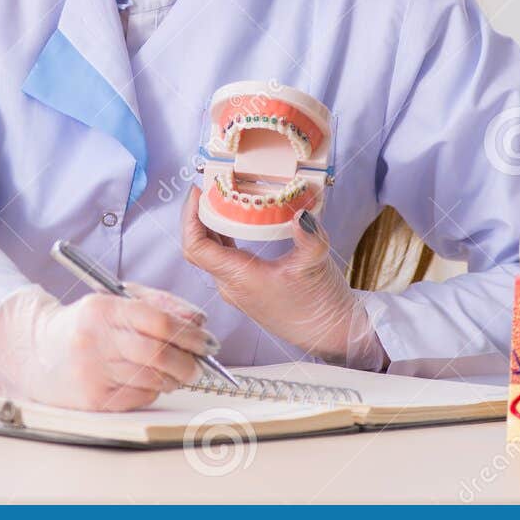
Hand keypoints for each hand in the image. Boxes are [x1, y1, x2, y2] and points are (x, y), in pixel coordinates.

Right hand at [0, 283, 219, 410]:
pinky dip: (154, 390)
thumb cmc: (87, 325)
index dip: (190, 334)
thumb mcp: (117, 299)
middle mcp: (94, 341)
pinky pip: (141, 397)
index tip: (207, 341)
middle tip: (199, 364)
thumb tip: (198, 321)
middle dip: (189, 361)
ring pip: (153, 379)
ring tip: (178, 372)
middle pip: (158, 354)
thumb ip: (161, 303)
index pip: (158, 322)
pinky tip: (149, 381)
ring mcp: (93, 373)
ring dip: (175, 378)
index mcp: (101, 310)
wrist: (37, 353)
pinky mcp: (94, 400)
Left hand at [180, 186, 387, 368]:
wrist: (330, 333)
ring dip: (207, 224)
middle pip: (198, 247)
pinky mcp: (247, 287)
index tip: (197, 192)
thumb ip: (308, 235)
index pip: (196, 247)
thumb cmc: (321, 304)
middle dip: (196, 215)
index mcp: (240, 278)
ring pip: (210, 252)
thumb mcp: (316, 264)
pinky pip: (224, 257)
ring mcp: (237, 287)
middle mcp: (231, 285)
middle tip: (207, 186)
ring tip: (216, 196)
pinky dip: (222, 234)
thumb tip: (301, 212)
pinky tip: (231, 218)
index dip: (189, 217)